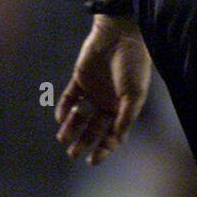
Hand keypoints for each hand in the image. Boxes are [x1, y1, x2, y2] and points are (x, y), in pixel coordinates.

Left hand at [55, 16, 151, 164]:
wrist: (121, 35)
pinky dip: (64, 108)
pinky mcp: (80, 79)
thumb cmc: (133, 65)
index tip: (93, 160)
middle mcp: (108, 102)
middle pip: (94, 128)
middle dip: (84, 142)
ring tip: (63, 138)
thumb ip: (125, 118)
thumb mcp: (134, 94)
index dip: (104, 148)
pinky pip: (70, 97)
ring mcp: (94, 91)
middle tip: (73, 153)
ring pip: (79, 116)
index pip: (113, 134)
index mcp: (123, 108)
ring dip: (71, 128)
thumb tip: (116, 139)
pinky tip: (61, 117)